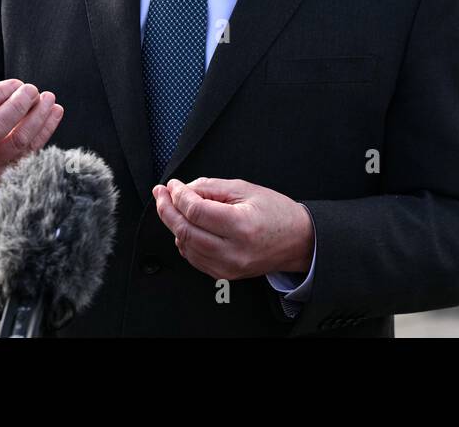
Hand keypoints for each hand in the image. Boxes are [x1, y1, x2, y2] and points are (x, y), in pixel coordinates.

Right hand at [0, 79, 63, 218]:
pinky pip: (31, 152)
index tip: (15, 83)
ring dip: (38, 117)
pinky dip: (46, 130)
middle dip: (18, 105)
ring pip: (17, 142)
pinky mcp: (4, 177)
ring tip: (48, 98)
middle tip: (32, 89)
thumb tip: (18, 89)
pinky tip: (54, 112)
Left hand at [153, 177, 313, 280]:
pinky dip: (184, 241)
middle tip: (160, 194)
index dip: (178, 195)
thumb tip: (184, 189)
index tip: (172, 185)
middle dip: (167, 210)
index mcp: (240, 225)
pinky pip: (193, 258)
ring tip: (172, 207)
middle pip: (184, 230)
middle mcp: (232, 250)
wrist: (298, 241)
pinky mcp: (224, 274)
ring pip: (185, 246)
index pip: (195, 211)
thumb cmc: (277, 213)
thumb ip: (212, 188)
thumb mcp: (246, 190)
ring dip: (173, 225)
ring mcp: (227, 266)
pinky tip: (185, 227)